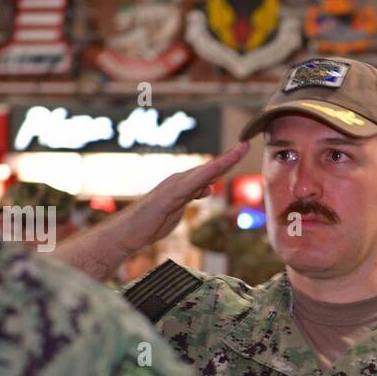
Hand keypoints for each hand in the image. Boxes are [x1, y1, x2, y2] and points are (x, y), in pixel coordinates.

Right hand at [112, 142, 249, 255]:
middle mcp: (181, 180)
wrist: (129, 231)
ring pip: (204, 172)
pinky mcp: (170, 195)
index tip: (243, 151)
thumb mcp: (180, 208)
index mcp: (185, 185)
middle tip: (247, 144)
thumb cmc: (152, 221)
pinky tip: (217, 170)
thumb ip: (193, 196)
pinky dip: (205, 175)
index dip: (227, 162)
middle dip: (230, 156)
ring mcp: (175, 186)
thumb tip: (209, 187)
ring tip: (239, 151)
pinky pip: (191, 184)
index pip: (210, 172)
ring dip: (223, 162)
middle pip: (210, 167)